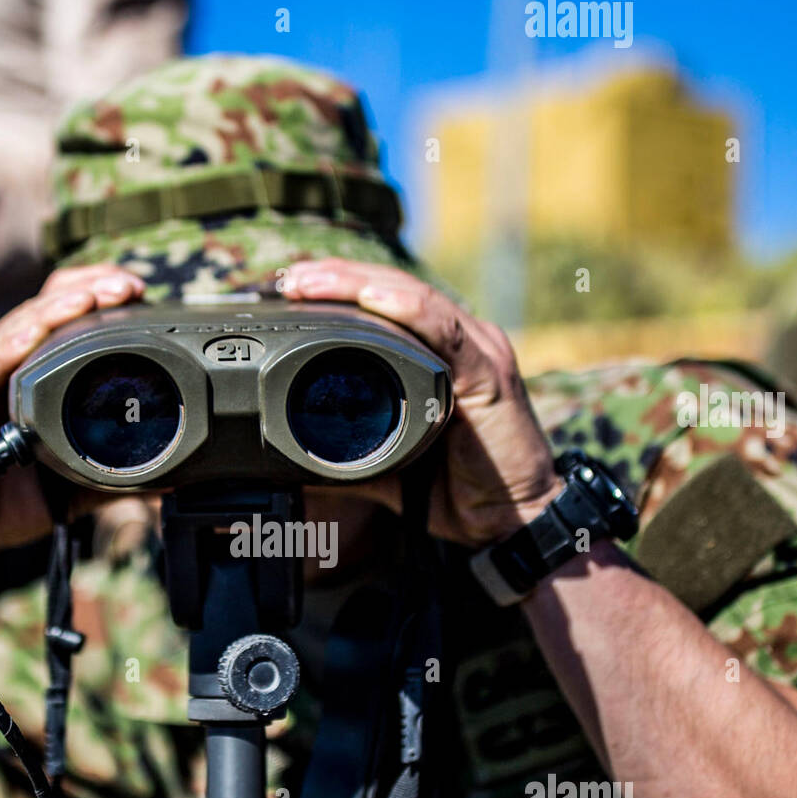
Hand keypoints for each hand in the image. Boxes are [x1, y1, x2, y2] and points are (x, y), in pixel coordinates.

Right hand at [0, 265, 144, 556]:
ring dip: (53, 311)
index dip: (98, 295)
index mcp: (23, 371)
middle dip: (88, 290)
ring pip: (13, 330)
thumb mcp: (69, 487)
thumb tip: (167, 480)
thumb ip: (113, 475)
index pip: (60, 314)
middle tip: (127, 286)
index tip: (139, 291)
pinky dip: (4, 352)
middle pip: (41, 307)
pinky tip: (28, 341)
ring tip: (90, 299)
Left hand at [280, 260, 562, 545]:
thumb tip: (293, 464)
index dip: (337, 288)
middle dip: (337, 277)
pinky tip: (374, 299)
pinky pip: (447, 332)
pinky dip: (409, 311)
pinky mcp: (489, 374)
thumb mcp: (386, 462)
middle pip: (392, 289)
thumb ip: (345, 452)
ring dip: (359, 284)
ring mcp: (478, 352)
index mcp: (437, 352)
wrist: (509, 521)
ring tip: (313, 280)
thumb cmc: (457, 489)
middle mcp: (460, 341)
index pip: (383, 302)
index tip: (288, 289)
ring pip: (413, 298)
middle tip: (287, 277)